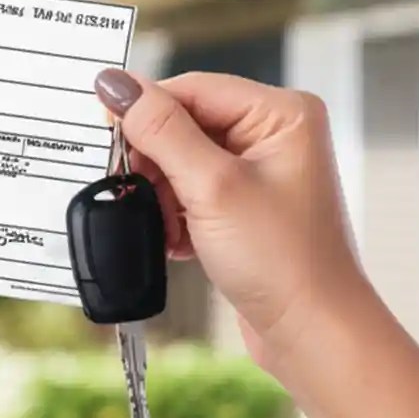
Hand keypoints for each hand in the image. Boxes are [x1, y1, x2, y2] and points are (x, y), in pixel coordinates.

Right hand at [93, 69, 370, 370]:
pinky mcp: (243, 204)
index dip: (144, 113)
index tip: (109, 139)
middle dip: (154, 163)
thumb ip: (160, 131)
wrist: (310, 333)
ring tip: (167, 227)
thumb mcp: (212, 187)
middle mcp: (274, 134)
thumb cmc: (284, 262)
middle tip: (142, 195)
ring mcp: (259, 171)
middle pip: (183, 123)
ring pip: (180, 160)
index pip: (191, 89)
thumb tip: (116, 84)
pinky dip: (173, 214)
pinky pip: (190, 190)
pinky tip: (177, 240)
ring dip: (161, 194)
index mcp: (282, 113)